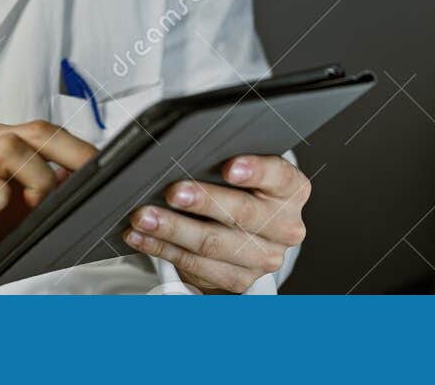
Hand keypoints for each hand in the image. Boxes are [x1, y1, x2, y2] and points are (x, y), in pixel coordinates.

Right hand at [0, 120, 95, 293]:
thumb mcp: (12, 215)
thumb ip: (41, 194)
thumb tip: (83, 184)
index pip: (43, 132)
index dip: (78, 147)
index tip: (105, 166)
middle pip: (34, 131)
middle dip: (72, 152)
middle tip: (94, 176)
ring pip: (10, 147)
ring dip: (36, 177)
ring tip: (37, 205)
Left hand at [124, 154, 309, 293]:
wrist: (250, 232)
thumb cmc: (242, 188)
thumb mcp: (244, 169)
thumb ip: (224, 161)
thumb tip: (183, 153)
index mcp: (292, 190)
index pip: (279, 177)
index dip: (255, 171)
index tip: (228, 167)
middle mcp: (285, 227)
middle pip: (242, 213)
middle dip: (203, 201)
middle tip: (172, 192)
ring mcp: (265, 257)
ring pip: (214, 244)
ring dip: (173, 230)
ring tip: (144, 217)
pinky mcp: (240, 280)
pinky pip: (197, 267)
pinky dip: (164, 249)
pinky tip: (143, 238)